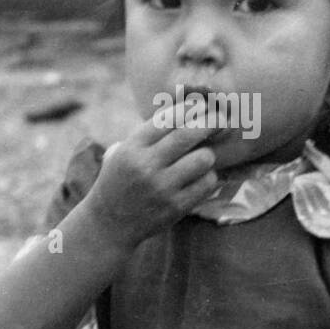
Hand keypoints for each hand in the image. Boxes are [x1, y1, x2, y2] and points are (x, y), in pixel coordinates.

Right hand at [81, 101, 218, 247]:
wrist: (109, 223)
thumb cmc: (121, 180)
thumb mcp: (124, 152)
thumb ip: (150, 135)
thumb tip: (190, 110)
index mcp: (132, 148)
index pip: (167, 119)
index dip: (190, 108)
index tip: (202, 105)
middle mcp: (146, 166)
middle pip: (188, 135)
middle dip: (209, 123)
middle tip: (220, 119)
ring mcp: (162, 188)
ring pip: (203, 158)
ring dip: (207, 155)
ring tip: (201, 158)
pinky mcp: (176, 207)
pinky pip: (207, 183)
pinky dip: (208, 178)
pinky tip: (200, 178)